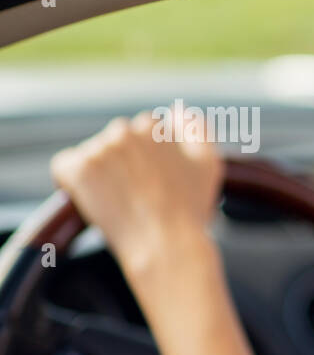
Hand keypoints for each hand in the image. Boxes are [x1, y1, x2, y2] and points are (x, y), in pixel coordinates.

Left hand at [50, 105, 222, 280]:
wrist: (165, 244)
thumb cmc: (189, 211)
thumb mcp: (208, 164)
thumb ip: (197, 129)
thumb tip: (178, 110)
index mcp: (155, 127)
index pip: (143, 129)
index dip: (148, 156)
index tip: (152, 178)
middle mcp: (126, 131)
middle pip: (116, 140)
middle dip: (123, 161)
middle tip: (136, 193)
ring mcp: (101, 149)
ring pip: (92, 154)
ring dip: (101, 172)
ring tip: (119, 201)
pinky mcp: (78, 169)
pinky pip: (64, 167)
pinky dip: (71, 181)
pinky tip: (91, 199)